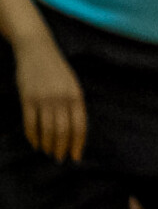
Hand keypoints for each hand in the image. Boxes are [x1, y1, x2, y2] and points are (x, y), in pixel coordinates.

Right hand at [12, 32, 83, 162]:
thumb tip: (74, 129)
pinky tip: (35, 143)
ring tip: (48, 152)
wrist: (37, 49)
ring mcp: (44, 99)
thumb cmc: (57, 69)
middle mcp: (62, 99)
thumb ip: (74, 104)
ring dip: (48, 144)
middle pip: (63, 131)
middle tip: (60, 158)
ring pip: (47, 130)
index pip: (80, 126)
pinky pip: (30, 123)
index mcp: (76, 96)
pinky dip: (33, 136)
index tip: (76, 156)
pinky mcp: (27, 99)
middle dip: (62, 148)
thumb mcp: (72, 84)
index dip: (78, 143)